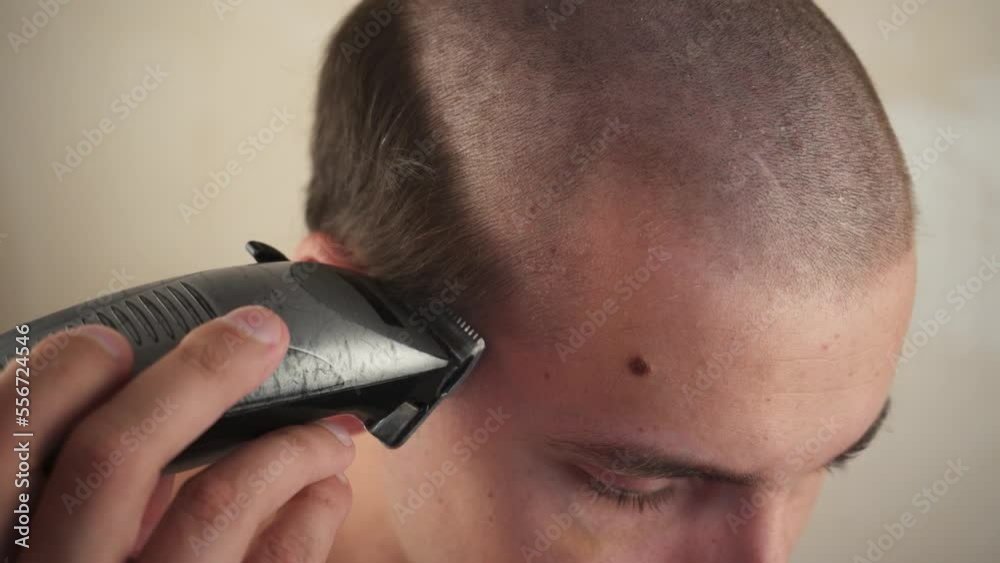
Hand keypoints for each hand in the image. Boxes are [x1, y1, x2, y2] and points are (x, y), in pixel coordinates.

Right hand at [0, 306, 354, 561]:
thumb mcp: (50, 553)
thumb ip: (73, 506)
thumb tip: (135, 417)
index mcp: (4, 553)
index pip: (2, 444)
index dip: (58, 377)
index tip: (112, 343)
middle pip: (115, 455)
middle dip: (198, 375)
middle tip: (257, 335)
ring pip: (219, 503)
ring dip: (287, 446)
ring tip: (325, 430)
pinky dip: (313, 516)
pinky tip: (326, 492)